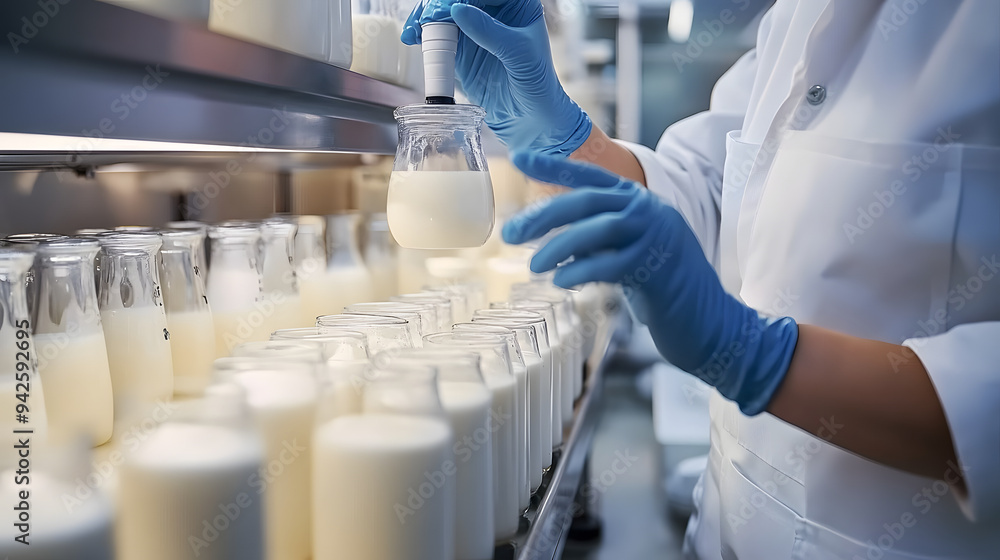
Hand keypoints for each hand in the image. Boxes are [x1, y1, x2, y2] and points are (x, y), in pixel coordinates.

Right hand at [401, 0, 591, 155]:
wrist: (532, 119)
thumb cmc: (538, 84)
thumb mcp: (519, 54)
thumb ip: (490, 32)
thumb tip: (457, 9)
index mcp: (515, 4)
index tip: (446, 9)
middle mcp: (494, 12)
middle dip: (436, 5)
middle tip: (424, 20)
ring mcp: (476, 30)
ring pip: (443, 14)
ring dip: (425, 18)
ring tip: (414, 33)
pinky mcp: (462, 49)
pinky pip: (438, 36)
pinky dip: (423, 36)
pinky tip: (414, 39)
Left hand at [502, 152, 798, 414]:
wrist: (715, 326)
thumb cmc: (668, 294)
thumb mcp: (631, 256)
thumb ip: (601, 243)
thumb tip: (555, 243)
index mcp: (642, 202)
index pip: (591, 174)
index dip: (554, 166)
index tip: (519, 158)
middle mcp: (650, 211)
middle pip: (587, 199)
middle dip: (543, 215)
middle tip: (510, 233)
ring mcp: (657, 237)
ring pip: (597, 227)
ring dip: (558, 246)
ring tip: (533, 266)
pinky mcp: (658, 268)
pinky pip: (610, 263)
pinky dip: (580, 270)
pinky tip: (561, 281)